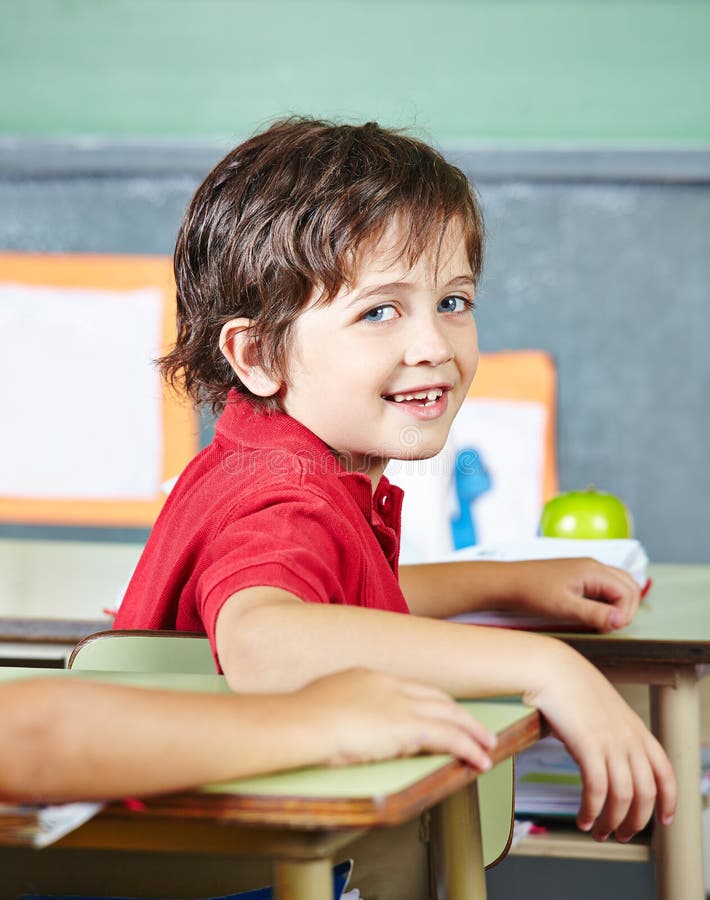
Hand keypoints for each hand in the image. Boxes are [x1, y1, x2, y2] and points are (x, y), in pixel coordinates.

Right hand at [295, 668, 497, 770]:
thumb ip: (336, 708)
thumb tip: (331, 720)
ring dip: (473, 732)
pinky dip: (469, 748)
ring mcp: (401, 704)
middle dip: (460, 713)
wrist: (302, 721)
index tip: (441, 710)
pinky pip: (451, 738)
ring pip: (451, 715)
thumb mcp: (320, 703)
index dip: (431, 701)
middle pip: (437, 697)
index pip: (411, 688)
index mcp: (369, 677)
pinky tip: (479, 761)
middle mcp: (390, 685)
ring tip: (487, 745)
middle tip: (475, 727)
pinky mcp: (410, 727)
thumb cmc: (300, 719)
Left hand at [504, 557, 641, 631]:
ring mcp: (586, 570)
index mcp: (593, 570)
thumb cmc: (531, 593)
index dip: (625, 614)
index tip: (609, 629)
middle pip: (629, 586)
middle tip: (609, 628)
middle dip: (627, 609)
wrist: (505, 583)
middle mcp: (593, 566)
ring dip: (619, 605)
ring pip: (618, 586)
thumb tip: (622, 620)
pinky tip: (593, 614)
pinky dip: (607, 601)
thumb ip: (595, 614)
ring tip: (603, 622)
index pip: (628, 591)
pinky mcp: (578, 577)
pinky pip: (604, 588)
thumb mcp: (564, 607)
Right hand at [526, 642, 675, 841]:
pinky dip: (592, 811)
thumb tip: (605, 760)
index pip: (665, 771)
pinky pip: (597, 790)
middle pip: (646, 793)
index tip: (664, 820)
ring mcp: (611, 741)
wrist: (550, 667)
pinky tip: (583, 818)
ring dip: (613, 822)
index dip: (669, 800)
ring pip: (623, 797)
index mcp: (637, 728)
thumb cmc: (569, 686)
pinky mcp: (589, 746)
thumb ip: (611, 733)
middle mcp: (629, 737)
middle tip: (622, 835)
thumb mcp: (602, 709)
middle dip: (636, 821)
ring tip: (599, 832)